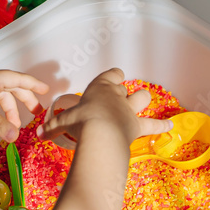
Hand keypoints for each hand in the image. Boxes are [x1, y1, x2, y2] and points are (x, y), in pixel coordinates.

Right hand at [37, 68, 171, 146]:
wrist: (99, 135)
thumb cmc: (81, 123)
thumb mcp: (62, 123)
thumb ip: (53, 127)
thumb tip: (39, 134)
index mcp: (100, 88)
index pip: (111, 74)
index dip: (113, 76)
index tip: (112, 78)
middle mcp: (117, 96)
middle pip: (128, 88)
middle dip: (127, 91)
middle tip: (122, 98)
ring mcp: (129, 111)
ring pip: (142, 98)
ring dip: (143, 99)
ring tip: (144, 101)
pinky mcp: (137, 126)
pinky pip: (153, 125)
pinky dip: (162, 125)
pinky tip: (171, 126)